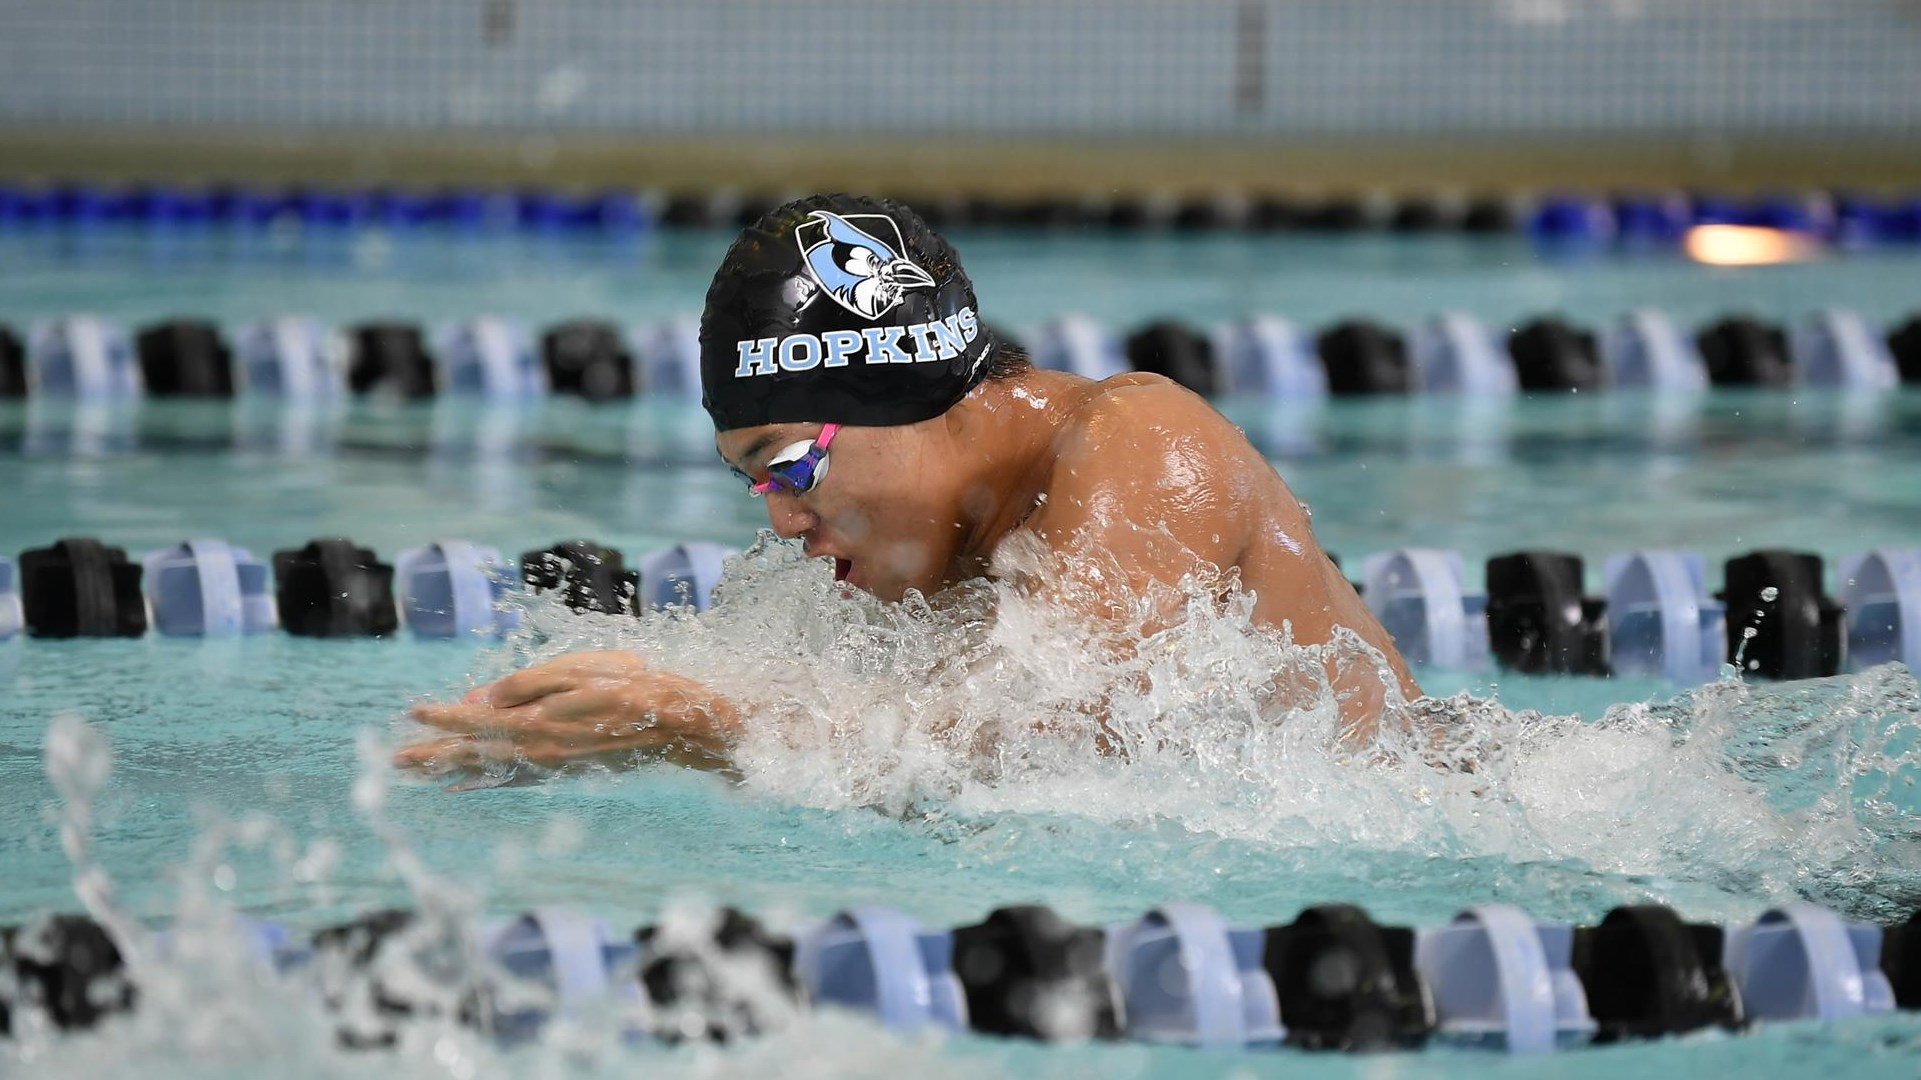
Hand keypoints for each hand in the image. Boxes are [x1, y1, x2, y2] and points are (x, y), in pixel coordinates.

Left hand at [395, 650, 741, 772]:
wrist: (674, 724)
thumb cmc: (629, 687)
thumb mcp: (577, 672)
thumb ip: (527, 684)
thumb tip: (482, 698)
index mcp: (537, 722)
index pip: (478, 720)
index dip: (444, 717)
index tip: (411, 712)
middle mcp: (537, 750)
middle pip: (474, 752)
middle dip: (434, 754)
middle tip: (396, 760)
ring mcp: (550, 765)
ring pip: (489, 769)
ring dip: (450, 770)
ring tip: (418, 772)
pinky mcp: (563, 769)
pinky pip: (512, 779)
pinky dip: (484, 782)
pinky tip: (465, 785)